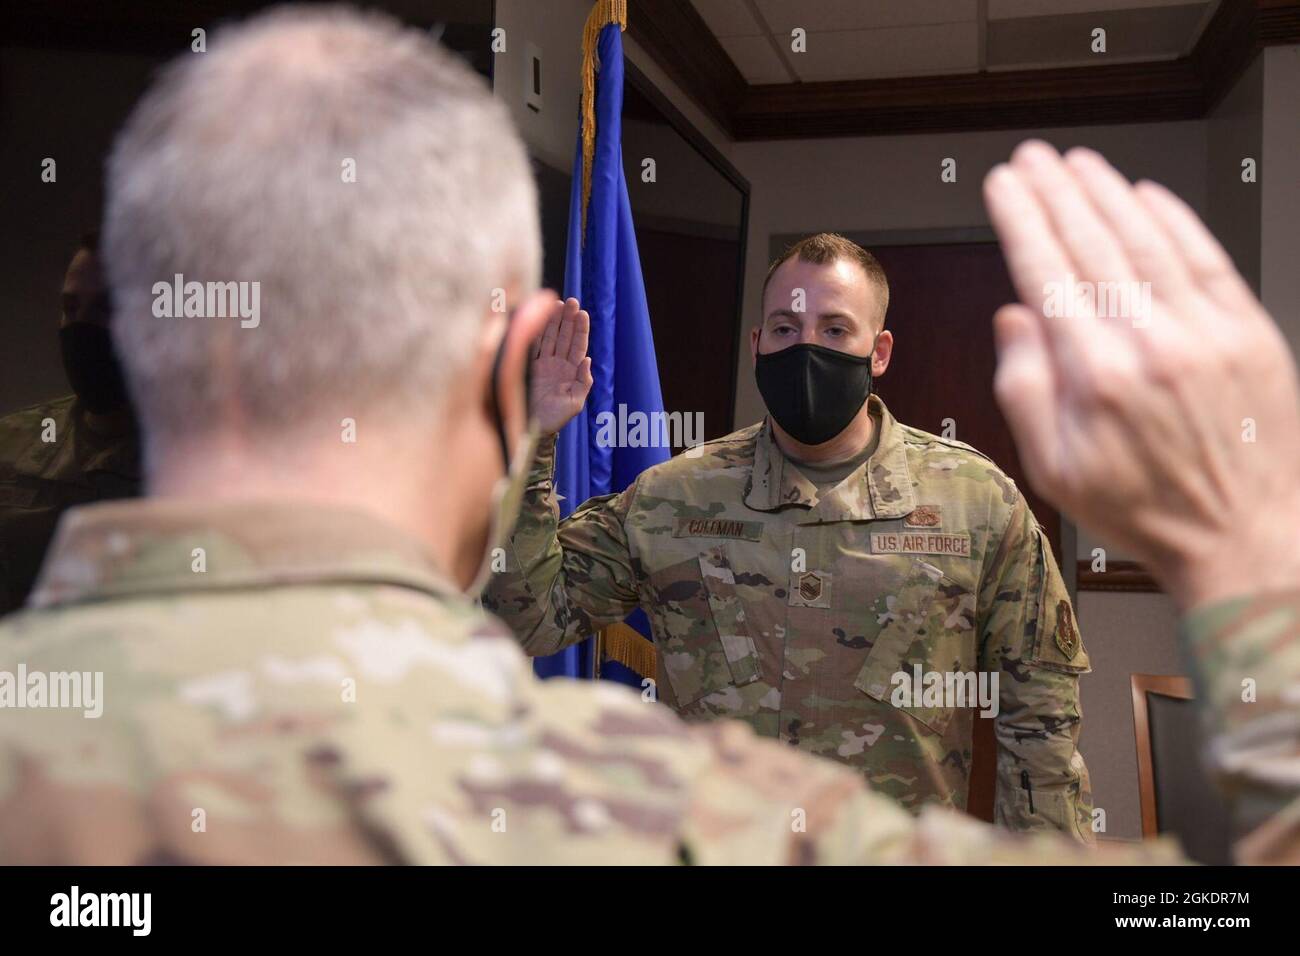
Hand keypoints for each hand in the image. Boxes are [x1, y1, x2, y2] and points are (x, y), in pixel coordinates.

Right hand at [531, 297, 592, 435]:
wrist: (533, 429)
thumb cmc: (556, 418)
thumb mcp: (574, 403)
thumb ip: (583, 383)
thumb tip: (587, 360)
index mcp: (572, 372)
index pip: (578, 346)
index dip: (580, 329)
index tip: (582, 313)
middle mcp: (558, 365)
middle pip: (564, 337)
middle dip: (567, 319)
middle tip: (571, 301)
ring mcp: (543, 364)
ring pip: (549, 338)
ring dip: (553, 321)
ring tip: (557, 303)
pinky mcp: (528, 367)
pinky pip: (533, 345)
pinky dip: (536, 331)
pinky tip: (538, 318)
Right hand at [984, 141, 1299, 609]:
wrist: (1245, 536)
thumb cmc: (1147, 509)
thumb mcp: (1053, 468)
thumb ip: (1024, 388)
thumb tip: (1013, 320)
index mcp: (1096, 376)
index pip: (1047, 273)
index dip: (1021, 221)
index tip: (1003, 187)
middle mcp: (1152, 343)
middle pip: (1093, 245)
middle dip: (1056, 194)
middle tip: (1032, 159)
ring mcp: (1206, 333)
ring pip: (1148, 241)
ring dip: (1108, 194)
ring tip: (1078, 164)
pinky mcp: (1249, 333)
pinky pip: (1207, 259)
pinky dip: (1175, 220)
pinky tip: (1148, 195)